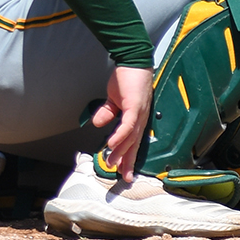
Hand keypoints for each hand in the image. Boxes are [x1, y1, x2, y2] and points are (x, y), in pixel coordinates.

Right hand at [93, 65, 153, 181]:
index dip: (129, 158)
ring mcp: (140, 112)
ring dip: (121, 151)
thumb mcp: (113, 100)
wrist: (132, 61)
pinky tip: (113, 144)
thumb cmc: (126, 79)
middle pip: (135, 144)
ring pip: (131, 137)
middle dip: (128, 161)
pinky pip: (128, 123)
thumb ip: (107, 113)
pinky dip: (121, 134)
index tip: (124, 173)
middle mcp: (141, 118)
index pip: (133, 142)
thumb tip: (98, 125)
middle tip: (123, 178)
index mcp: (136, 118)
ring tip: (112, 163)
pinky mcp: (135, 105)